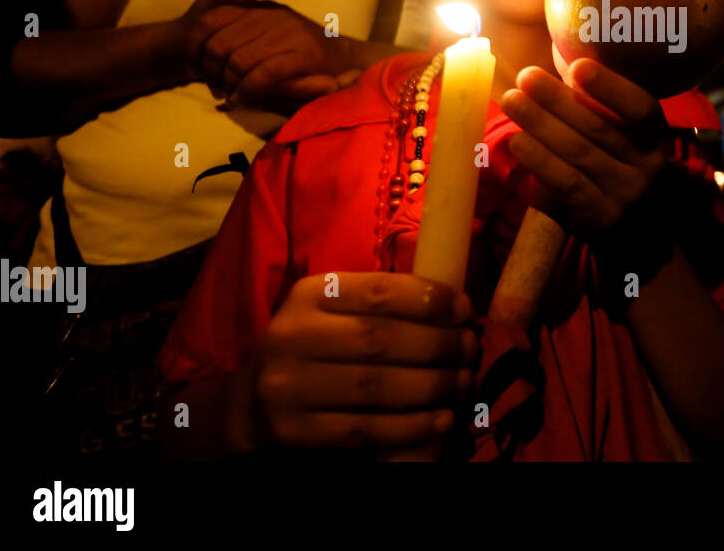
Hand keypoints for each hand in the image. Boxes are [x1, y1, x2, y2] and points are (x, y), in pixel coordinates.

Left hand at [183, 0, 358, 108]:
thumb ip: (232, 1)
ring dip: (229, 85)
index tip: (195, 68)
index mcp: (257, 5)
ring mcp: (289, 33)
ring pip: (239, 61)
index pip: (210, 19)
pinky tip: (243, 99)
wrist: (345, 58)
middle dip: (211, 72)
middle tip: (215, 88)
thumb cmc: (296, 44)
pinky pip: (264, 73)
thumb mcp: (261, 19)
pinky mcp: (305, 54)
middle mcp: (271, 14)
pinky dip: (248, 90)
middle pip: (220, 45)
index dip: (195, 47)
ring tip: (229, 96)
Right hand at [241, 272, 479, 450]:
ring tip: (462, 383)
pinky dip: (412, 426)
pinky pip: (366, 429)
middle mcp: (294, 335)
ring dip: (433, 387)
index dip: (431, 301)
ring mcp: (288, 386)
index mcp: (310, 294)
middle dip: (439, 346)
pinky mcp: (294, 431)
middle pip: (382, 340)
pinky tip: (442, 419)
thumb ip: (384, 304)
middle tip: (470, 350)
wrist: (252, 402)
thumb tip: (457, 308)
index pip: (380, 292)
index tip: (465, 310)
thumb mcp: (336, 311)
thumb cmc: (316, 347)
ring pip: (377, 387)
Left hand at [501, 58, 668, 235]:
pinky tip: (518, 141)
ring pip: (578, 153)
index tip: (577, 67)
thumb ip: (602, 105)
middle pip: (597, 128)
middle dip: (556, 99)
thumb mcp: (625, 135)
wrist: (636, 231)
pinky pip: (567, 183)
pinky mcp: (600, 217)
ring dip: (540, 124)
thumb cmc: (618, 165)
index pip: (640, 109)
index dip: (610, 87)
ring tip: (511, 100)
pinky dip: (540, 161)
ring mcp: (625, 194)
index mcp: (656, 136)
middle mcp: (647, 166)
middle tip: (525, 77)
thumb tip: (566, 63)